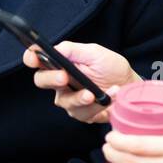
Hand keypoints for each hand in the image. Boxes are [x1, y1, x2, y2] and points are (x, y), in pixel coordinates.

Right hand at [22, 41, 140, 123]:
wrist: (131, 87)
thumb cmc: (112, 68)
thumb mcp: (96, 53)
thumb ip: (75, 50)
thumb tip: (55, 48)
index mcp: (61, 63)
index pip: (38, 60)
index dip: (31, 57)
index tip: (33, 57)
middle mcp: (60, 82)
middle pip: (42, 80)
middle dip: (51, 78)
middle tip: (64, 77)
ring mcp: (69, 99)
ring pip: (63, 101)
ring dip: (79, 98)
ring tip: (94, 94)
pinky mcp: (81, 113)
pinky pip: (82, 112)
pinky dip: (98, 105)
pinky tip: (111, 96)